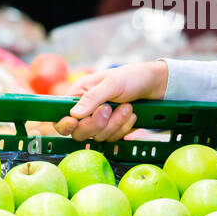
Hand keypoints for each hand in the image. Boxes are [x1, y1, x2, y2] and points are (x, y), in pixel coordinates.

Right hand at [54, 61, 168, 141]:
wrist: (154, 85)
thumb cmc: (131, 77)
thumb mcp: (112, 83)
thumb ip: (92, 98)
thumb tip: (74, 114)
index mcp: (78, 94)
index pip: (61, 116)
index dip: (66, 124)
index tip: (75, 123)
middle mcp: (86, 110)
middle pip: (79, 132)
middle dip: (98, 123)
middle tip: (110, 108)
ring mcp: (99, 121)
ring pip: (98, 136)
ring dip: (116, 123)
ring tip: (127, 107)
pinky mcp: (112, 129)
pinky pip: (113, 138)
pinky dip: (124, 128)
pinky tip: (131, 115)